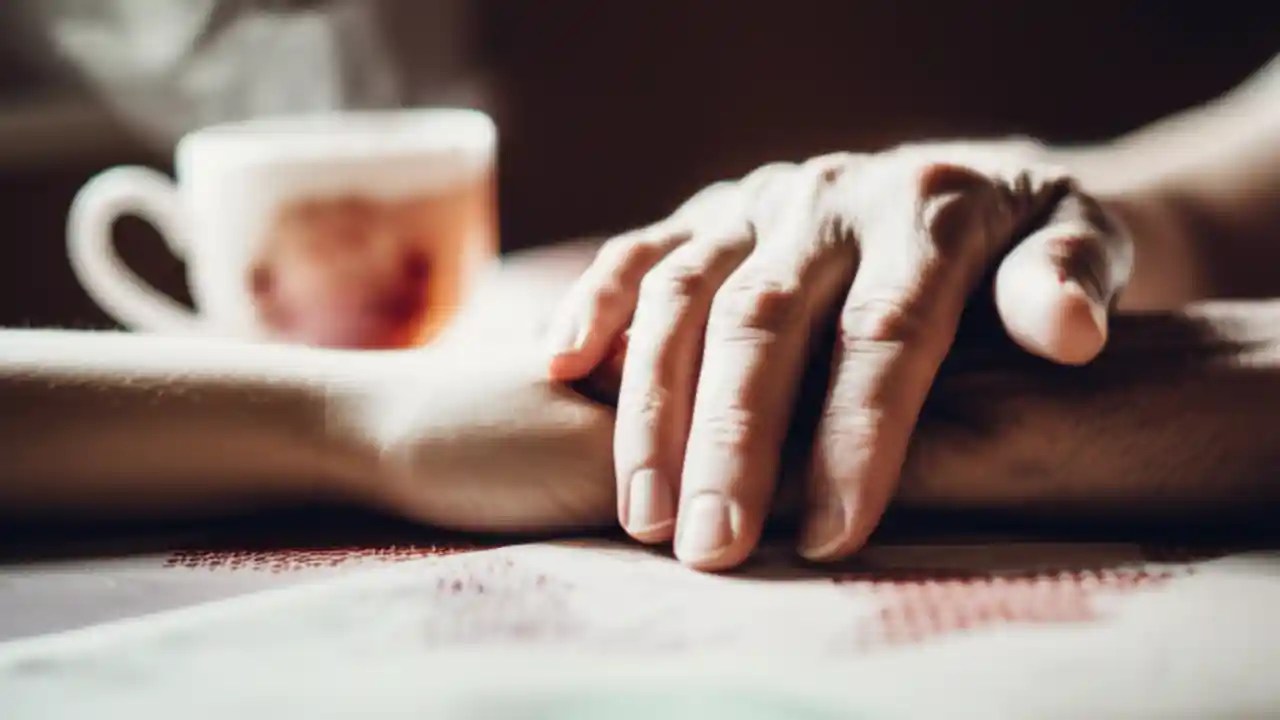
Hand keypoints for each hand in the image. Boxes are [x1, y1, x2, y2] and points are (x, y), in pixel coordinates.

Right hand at [545, 140, 1133, 569]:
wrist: (968, 174)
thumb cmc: (1023, 241)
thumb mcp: (1075, 240)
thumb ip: (1065, 280)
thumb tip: (1067, 333)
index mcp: (925, 211)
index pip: (884, 332)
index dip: (857, 436)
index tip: (833, 534)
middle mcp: (828, 199)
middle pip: (764, 319)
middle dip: (734, 441)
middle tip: (713, 551)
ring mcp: (759, 202)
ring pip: (684, 292)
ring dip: (655, 404)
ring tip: (644, 514)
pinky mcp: (709, 211)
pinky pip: (639, 248)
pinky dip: (594, 301)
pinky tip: (560, 363)